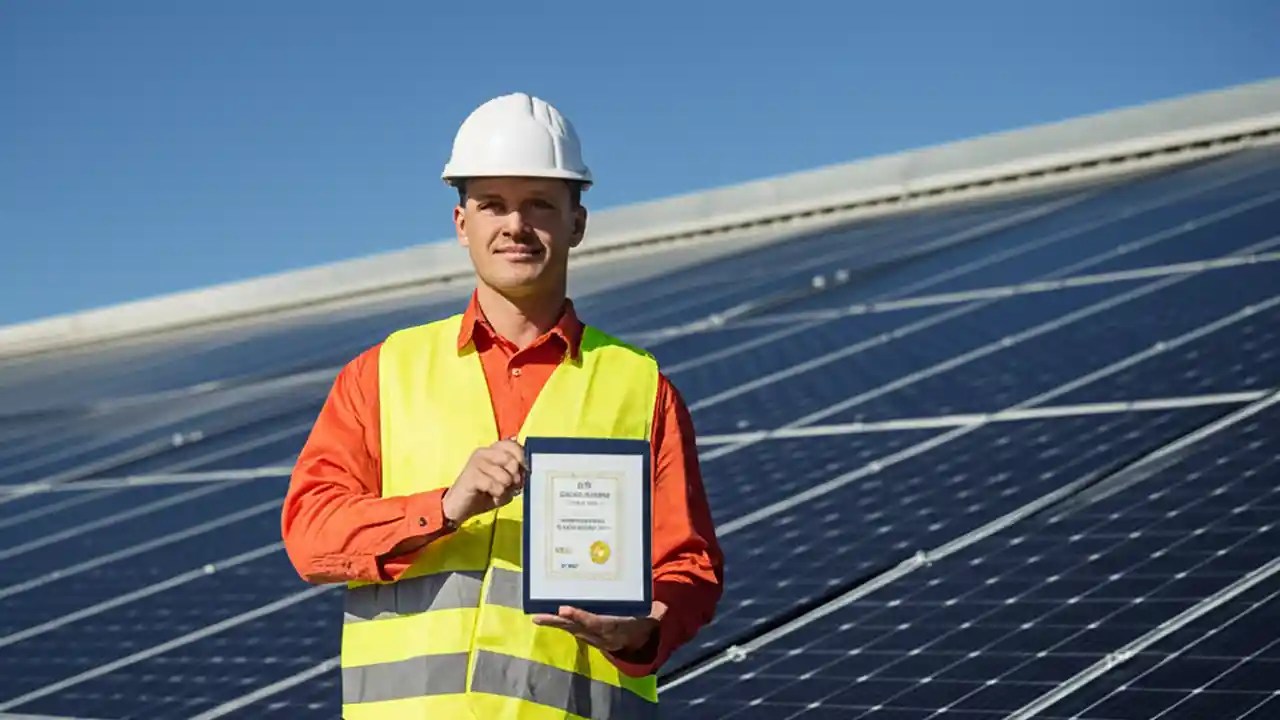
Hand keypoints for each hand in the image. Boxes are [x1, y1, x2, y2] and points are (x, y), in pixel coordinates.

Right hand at [442, 439, 526, 525]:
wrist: (459, 507)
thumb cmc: (483, 493)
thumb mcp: (505, 484)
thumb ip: (516, 475)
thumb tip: (525, 471)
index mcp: (492, 451)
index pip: (513, 445)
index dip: (522, 459)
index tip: (523, 473)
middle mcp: (484, 452)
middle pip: (511, 460)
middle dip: (515, 478)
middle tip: (510, 487)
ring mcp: (476, 462)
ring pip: (504, 475)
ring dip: (505, 489)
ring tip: (498, 493)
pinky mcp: (471, 475)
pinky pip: (495, 485)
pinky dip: (497, 495)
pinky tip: (491, 496)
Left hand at [532, 606, 658, 654]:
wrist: (645, 638)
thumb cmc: (646, 617)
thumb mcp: (652, 613)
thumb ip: (652, 609)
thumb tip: (660, 604)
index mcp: (619, 628)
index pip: (597, 624)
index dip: (580, 617)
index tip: (564, 609)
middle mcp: (604, 637)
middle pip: (579, 629)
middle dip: (559, 622)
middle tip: (540, 616)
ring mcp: (596, 639)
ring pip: (573, 631)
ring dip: (554, 624)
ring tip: (537, 616)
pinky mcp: (590, 637)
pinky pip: (574, 631)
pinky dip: (560, 624)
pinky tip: (546, 617)